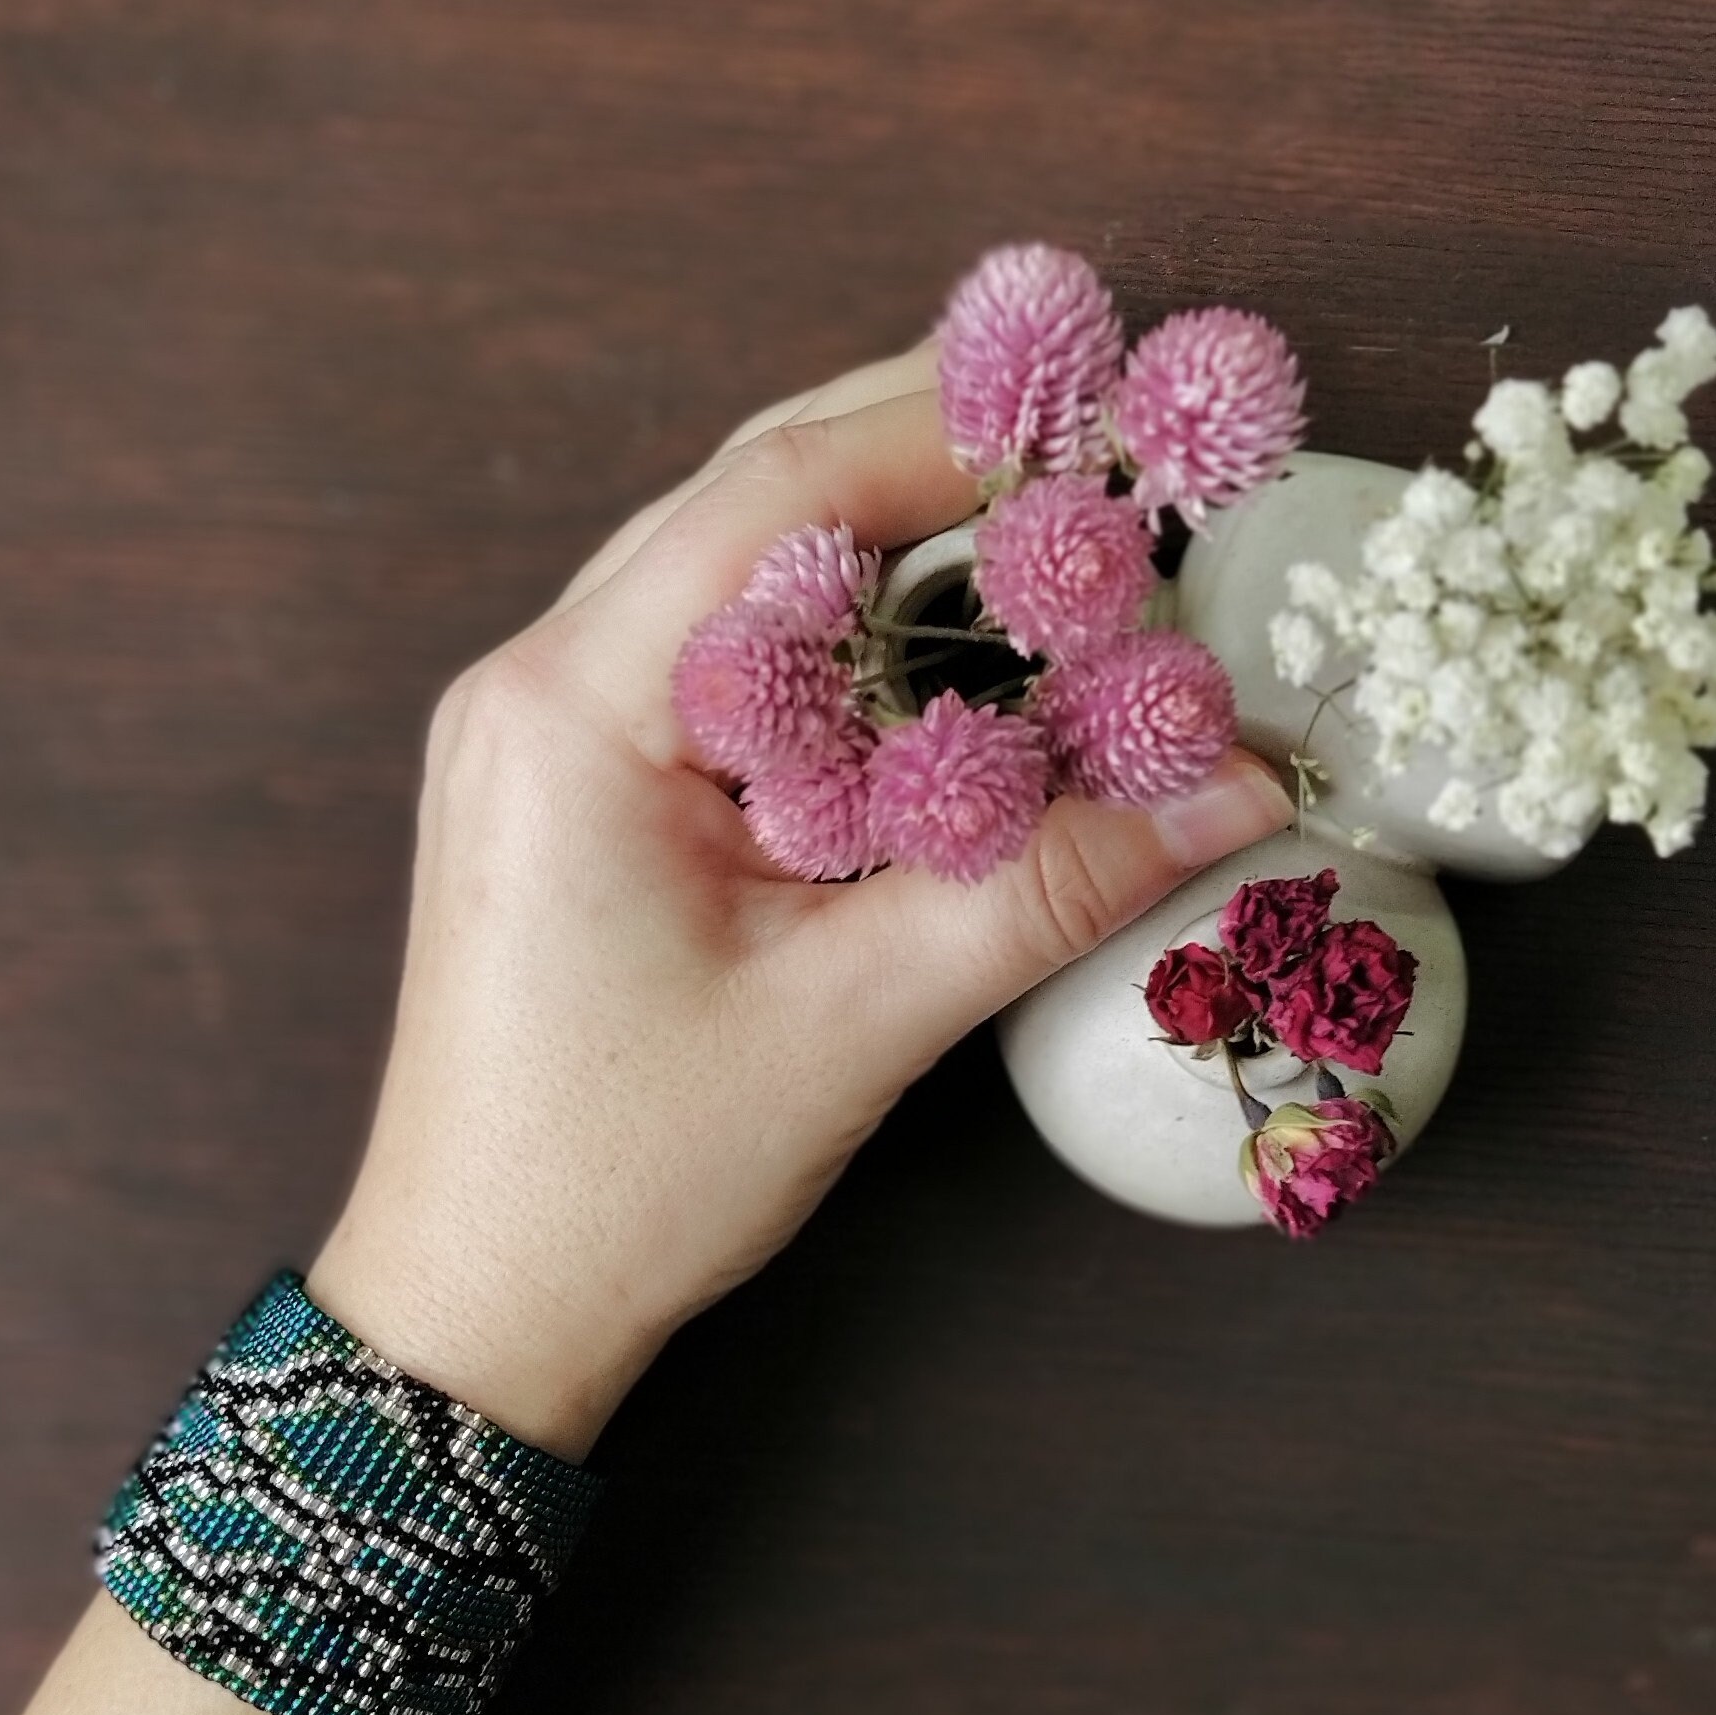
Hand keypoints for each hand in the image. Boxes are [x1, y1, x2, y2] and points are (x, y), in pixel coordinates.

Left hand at [308, 346, 1291, 1457]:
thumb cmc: (626, 1175)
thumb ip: (1050, 883)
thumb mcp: (856, 1022)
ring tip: (1040, 538)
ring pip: (735, 576)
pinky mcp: (572, 785)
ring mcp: (541, 730)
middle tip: (1093, 446)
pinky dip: (833, 644)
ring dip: (885, 552)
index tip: (1098, 420)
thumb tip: (1232, 780)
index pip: (776, 496)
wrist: (482, 1294)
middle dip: (926, 461)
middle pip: (752, 504)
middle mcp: (535, 684)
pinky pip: (714, 661)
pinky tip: (933, 663)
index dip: (948, 434)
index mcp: (572, 709)